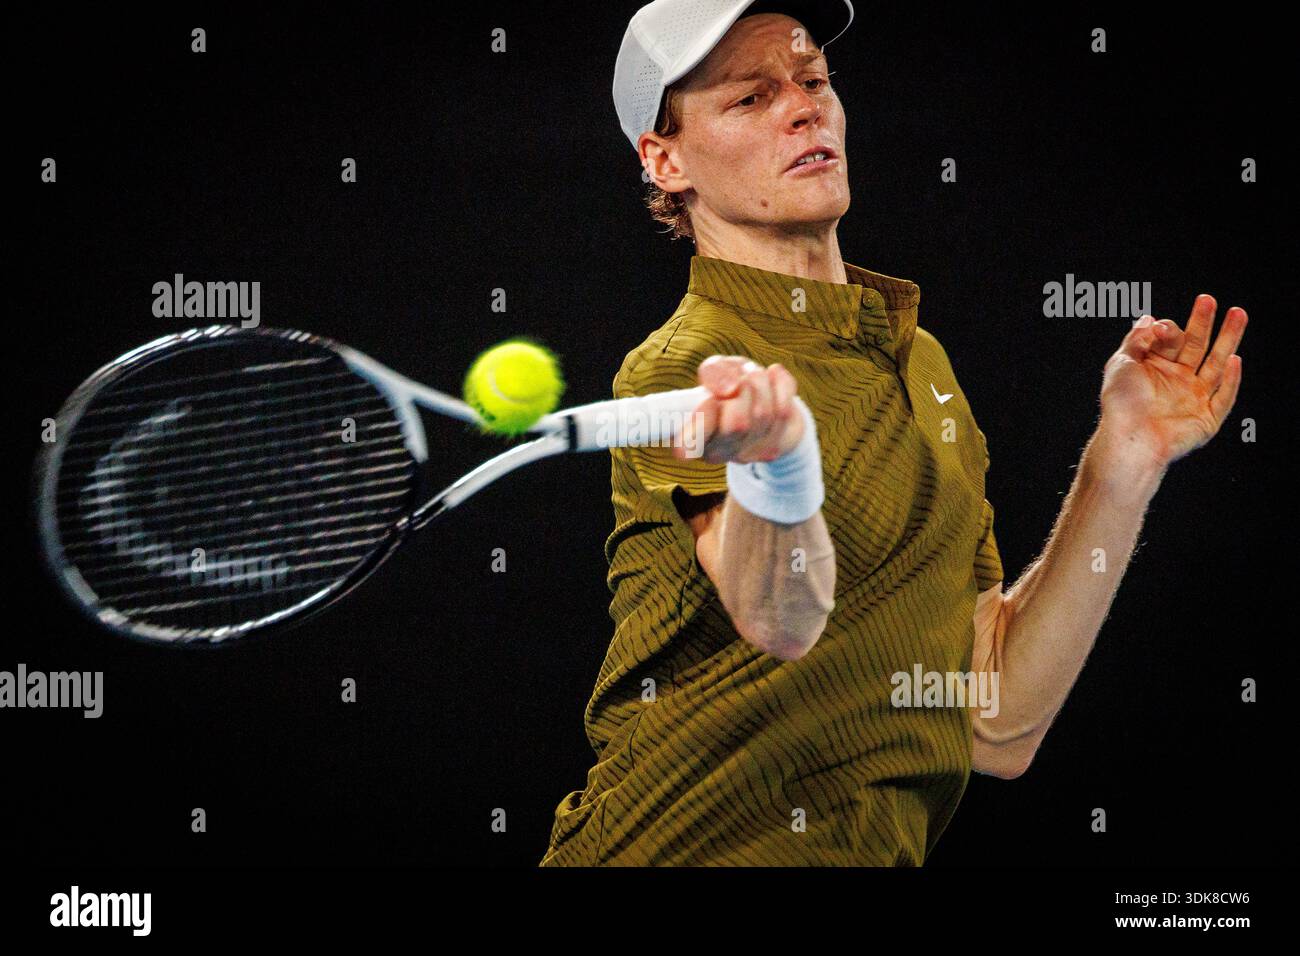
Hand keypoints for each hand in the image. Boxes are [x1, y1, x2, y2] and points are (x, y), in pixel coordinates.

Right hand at [674, 356, 804, 462]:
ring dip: (760, 383)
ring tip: (752, 376)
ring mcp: (748, 452)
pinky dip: (781, 385)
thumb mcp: (715, 370)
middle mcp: (718, 451)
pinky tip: (772, 380)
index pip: (690, 444)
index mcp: (692, 437)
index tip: (710, 400)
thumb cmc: (729, 384)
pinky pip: (785, 411)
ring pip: (763, 415)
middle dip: (742, 391)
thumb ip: (713, 372)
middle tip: (738, 381)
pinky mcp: (775, 445)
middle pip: (736, 425)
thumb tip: (730, 389)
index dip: (704, 419)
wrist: (764, 397)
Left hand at [1099, 294, 1246, 468]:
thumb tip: (1149, 318)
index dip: (1169, 329)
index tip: (1160, 327)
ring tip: (1238, 314)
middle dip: (1204, 323)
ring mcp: (1194, 398)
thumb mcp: (1121, 364)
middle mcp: (1177, 380)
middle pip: (1197, 346)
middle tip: (1209, 300)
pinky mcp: (1207, 418)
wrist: (1129, 437)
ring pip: (1216, 364)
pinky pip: (1224, 396)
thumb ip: (1136, 340)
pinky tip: (1234, 358)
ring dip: (1228, 339)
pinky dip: (1231, 379)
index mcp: (1156, 367)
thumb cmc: (1120, 403)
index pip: (1171, 339)